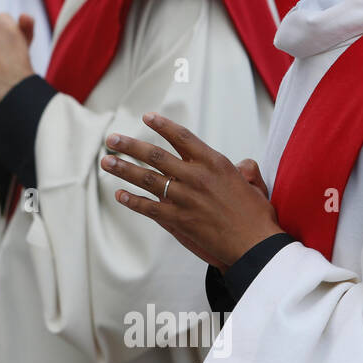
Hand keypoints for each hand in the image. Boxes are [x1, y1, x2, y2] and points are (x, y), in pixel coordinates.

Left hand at [99, 112, 282, 270]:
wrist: (255, 245)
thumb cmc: (257, 215)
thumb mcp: (253, 184)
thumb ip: (243, 169)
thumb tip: (241, 164)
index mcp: (214, 163)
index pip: (182, 137)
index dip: (162, 125)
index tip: (146, 117)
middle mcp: (196, 176)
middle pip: (155, 155)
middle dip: (130, 145)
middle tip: (112, 139)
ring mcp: (185, 198)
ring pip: (147, 178)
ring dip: (123, 169)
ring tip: (106, 161)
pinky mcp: (179, 219)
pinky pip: (149, 207)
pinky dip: (132, 201)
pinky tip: (119, 195)